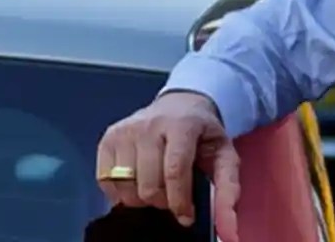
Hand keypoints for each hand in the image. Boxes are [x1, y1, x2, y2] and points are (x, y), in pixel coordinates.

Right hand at [96, 91, 241, 241]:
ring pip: (126, 186)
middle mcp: (149, 124)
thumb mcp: (224, 157)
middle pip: (148, 185)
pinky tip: (138, 183)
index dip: (179, 202)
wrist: (180, 105)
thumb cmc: (202, 136)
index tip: (187, 217)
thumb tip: (229, 233)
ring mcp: (125, 130)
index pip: (174, 171)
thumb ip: (228, 193)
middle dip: (163, 202)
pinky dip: (121, 192)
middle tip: (173, 197)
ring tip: (157, 188)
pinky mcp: (108, 137)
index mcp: (181, 125)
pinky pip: (106, 181)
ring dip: (142, 199)